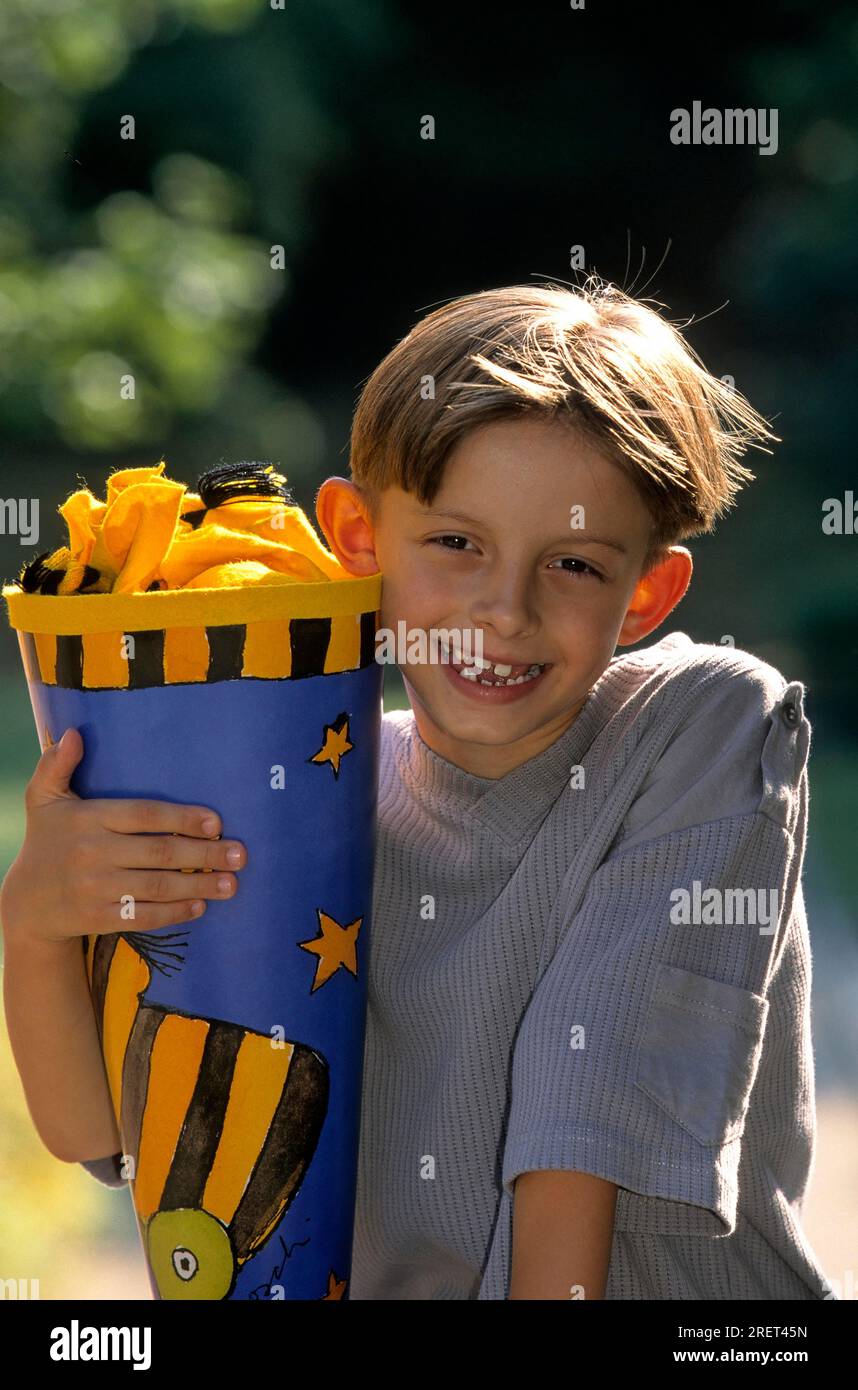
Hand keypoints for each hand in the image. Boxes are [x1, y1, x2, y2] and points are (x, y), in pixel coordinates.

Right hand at [0, 727, 245, 946]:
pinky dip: (174, 912)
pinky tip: (201, 906)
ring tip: (231, 883)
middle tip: (240, 854)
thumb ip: (56, 765)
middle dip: (204, 854)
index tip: (217, 823)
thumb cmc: (46, 841)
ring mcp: (95, 888)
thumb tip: (73, 733)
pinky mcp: (97, 918)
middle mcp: (92, 853)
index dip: (182, 818)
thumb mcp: (42, 798)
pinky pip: (142, 916)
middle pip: (159, 852)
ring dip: (198, 885)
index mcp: (87, 818)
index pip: (143, 815)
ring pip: (157, 887)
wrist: (25, 903)